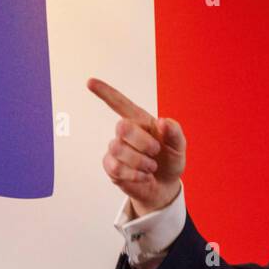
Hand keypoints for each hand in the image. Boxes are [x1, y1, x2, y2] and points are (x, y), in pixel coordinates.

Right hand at [88, 77, 186, 214]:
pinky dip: (134, 174)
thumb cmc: (170, 161)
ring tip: (151, 167)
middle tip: (156, 152)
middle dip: (143, 142)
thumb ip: (174, 132)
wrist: (165, 185)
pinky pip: (116, 168)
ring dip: (141, 161)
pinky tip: (144, 176)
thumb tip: (163, 122)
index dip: (105, 92)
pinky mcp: (111, 166)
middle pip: (122, 127)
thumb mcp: (179, 147)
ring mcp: (116, 148)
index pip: (120, 103)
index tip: (90, 82)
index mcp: (140, 121)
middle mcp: (126, 131)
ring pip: (118, 149)